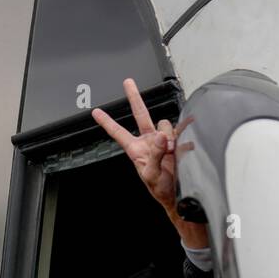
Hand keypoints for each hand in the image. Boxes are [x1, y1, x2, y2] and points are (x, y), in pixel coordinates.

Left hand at [91, 79, 206, 248]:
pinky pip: (180, 131)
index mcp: (136, 150)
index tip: (96, 112)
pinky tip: (181, 149)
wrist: (178, 195)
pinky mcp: (178, 141)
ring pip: (165, 124)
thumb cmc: (161, 189)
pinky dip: (182, 137)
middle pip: (140, 114)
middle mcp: (148, 141)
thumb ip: (154, 155)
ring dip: (168, 135)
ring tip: (171, 152)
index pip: (118, 132)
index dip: (107, 122)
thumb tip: (159, 137)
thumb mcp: (152, 175)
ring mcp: (163, 140)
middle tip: (127, 82)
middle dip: (134, 97)